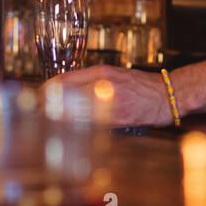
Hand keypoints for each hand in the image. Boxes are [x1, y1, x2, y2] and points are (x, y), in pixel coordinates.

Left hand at [42, 65, 173, 127]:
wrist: (169, 94)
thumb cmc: (142, 87)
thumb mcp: (115, 76)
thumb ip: (93, 82)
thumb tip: (68, 92)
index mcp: (101, 72)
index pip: (65, 80)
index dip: (46, 91)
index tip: (36, 99)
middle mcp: (104, 84)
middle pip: (66, 94)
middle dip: (47, 106)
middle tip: (35, 115)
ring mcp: (111, 101)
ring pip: (76, 110)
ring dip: (58, 119)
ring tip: (47, 125)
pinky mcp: (119, 117)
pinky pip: (92, 123)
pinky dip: (78, 128)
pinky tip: (70, 133)